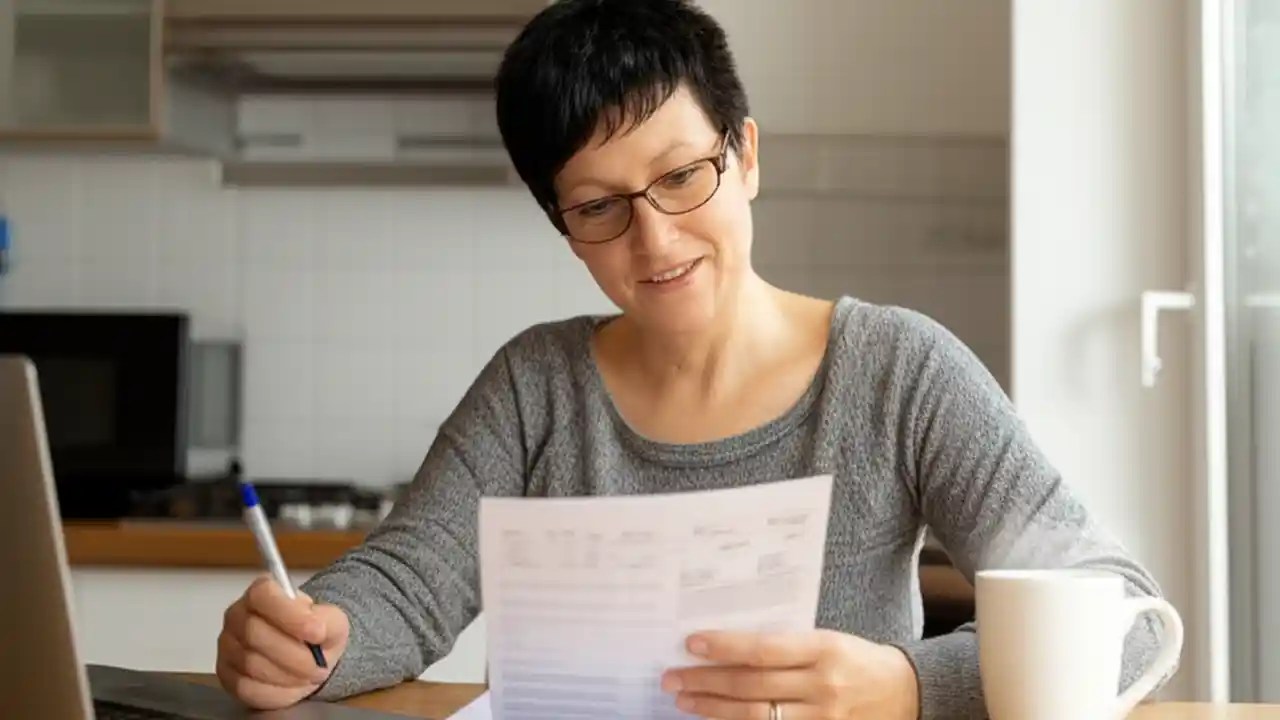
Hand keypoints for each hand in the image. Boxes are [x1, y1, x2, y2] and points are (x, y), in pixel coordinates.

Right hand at [216, 575, 350, 709]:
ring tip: (310, 675)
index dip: (290, 615)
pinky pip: (247, 688)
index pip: (263, 595)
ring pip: (251, 664)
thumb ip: (327, 618)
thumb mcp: (332, 619)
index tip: (317, 632)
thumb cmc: (314, 632)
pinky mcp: (226, 676)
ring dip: (288, 675)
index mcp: (261, 593)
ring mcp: (228, 646)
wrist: (308, 655)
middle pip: (254, 634)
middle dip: (294, 655)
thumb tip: (317, 628)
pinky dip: (277, 692)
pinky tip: (294, 686)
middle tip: (319, 666)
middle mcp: (237, 615)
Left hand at [661, 629, 919, 719]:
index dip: (725, 647)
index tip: (692, 644)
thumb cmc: (856, 659)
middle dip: (706, 681)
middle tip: (672, 677)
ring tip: (684, 700)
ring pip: (756, 717)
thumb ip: (786, 644)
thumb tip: (728, 644)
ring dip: (714, 709)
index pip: (764, 649)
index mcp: (824, 649)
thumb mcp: (828, 640)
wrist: (906, 692)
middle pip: (752, 686)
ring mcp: (822, 719)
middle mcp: (823, 686)